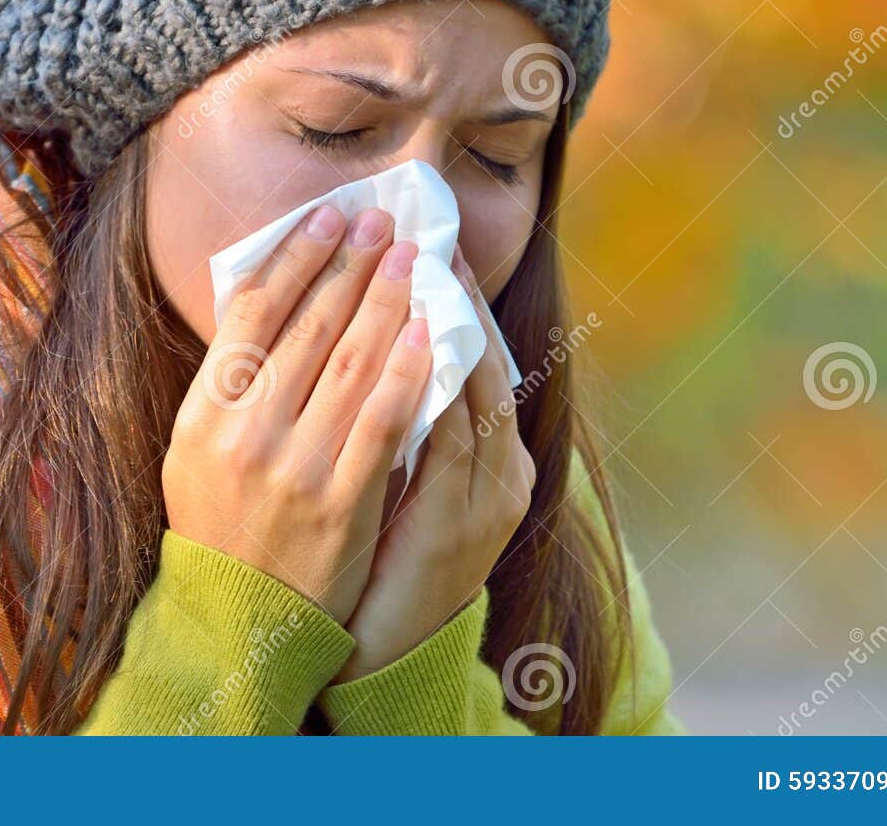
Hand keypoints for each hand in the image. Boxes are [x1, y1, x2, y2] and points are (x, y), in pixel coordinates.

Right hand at [162, 204, 432, 623]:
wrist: (240, 619)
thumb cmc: (222, 525)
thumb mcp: (194, 452)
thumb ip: (228, 385)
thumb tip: (268, 300)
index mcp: (202, 415)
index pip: (252, 315)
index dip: (295, 258)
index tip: (328, 217)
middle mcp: (243, 435)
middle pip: (306, 328)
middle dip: (349, 265)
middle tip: (383, 221)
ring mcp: (293, 469)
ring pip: (349, 364)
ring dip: (385, 302)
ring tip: (411, 258)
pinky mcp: (341, 503)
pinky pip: (381, 422)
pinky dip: (407, 372)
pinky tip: (430, 332)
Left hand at [332, 245, 535, 681]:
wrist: (388, 652)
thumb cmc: (390, 558)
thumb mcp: (410, 479)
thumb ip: (408, 421)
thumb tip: (381, 343)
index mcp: (500, 460)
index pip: (482, 359)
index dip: (458, 300)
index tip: (432, 244)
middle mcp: (506, 473)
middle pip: (484, 363)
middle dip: (448, 297)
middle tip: (419, 233)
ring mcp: (488, 500)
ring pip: (472, 392)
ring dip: (436, 327)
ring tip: (407, 267)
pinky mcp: (456, 526)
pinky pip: (444, 441)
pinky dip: (428, 388)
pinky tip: (406, 346)